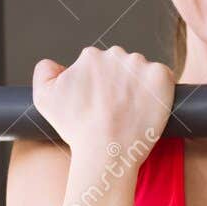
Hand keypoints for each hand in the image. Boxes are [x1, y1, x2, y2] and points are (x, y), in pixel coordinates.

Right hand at [32, 46, 175, 162]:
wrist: (107, 151)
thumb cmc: (76, 129)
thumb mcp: (44, 99)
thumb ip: (44, 72)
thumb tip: (53, 64)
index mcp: (90, 56)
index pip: (99, 65)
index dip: (100, 86)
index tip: (100, 104)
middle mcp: (115, 54)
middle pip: (121, 65)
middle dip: (120, 83)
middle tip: (116, 110)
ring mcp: (140, 65)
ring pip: (141, 72)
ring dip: (139, 87)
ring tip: (131, 112)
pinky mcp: (161, 77)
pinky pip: (162, 78)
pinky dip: (158, 91)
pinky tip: (147, 109)